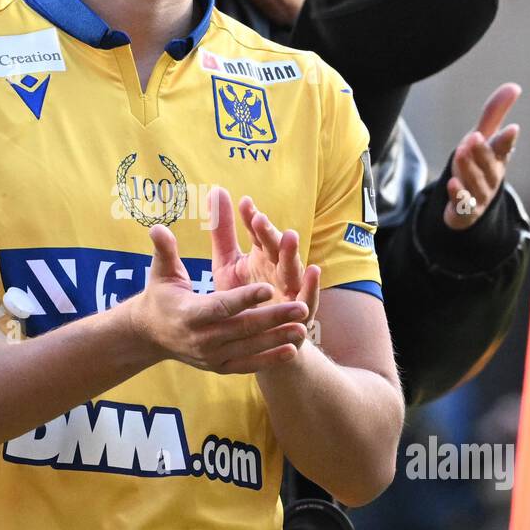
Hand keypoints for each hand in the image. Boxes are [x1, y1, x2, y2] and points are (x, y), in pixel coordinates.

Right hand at [130, 221, 310, 373]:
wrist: (150, 335)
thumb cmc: (160, 296)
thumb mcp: (161, 273)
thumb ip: (165, 251)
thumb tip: (157, 227)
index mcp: (189, 313)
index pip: (221, 306)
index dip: (244, 298)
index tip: (268, 288)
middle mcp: (200, 338)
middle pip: (242, 328)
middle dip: (273, 318)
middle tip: (301, 307)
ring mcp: (210, 356)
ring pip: (249, 347)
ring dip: (277, 339)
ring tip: (303, 327)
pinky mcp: (218, 367)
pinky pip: (247, 364)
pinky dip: (269, 359)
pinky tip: (291, 350)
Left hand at [210, 185, 321, 316]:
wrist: (254, 340)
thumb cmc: (243, 298)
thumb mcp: (227, 263)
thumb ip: (222, 231)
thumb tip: (216, 190)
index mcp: (262, 256)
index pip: (257, 234)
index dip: (252, 220)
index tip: (245, 204)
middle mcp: (278, 269)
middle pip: (275, 249)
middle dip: (269, 233)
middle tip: (260, 219)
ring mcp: (290, 289)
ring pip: (292, 269)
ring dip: (291, 253)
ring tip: (290, 236)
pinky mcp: (298, 313)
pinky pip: (307, 298)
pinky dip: (311, 285)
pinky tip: (313, 271)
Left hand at [443, 82, 520, 230]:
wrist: (467, 206)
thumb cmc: (477, 166)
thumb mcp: (482, 139)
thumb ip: (494, 114)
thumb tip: (514, 86)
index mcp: (497, 159)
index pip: (504, 148)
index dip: (507, 140)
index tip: (512, 128)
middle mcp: (491, 177)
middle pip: (488, 166)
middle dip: (482, 152)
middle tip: (474, 136)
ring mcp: (479, 196)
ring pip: (475, 183)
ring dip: (468, 168)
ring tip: (460, 152)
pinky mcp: (466, 211)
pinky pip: (463, 204)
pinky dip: (458, 194)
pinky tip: (452, 183)